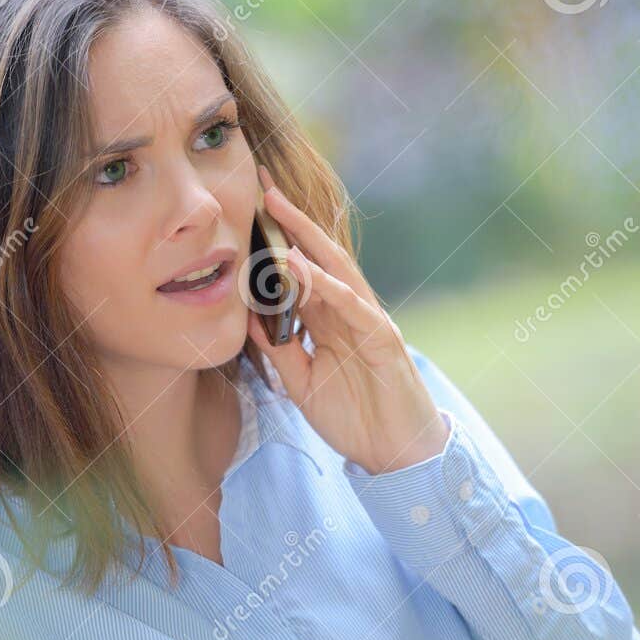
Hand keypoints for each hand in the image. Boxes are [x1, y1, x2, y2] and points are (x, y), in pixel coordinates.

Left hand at [246, 166, 448, 474]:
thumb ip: (278, 350)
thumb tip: (245, 318)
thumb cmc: (353, 418)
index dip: (275, 240)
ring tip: (277, 208)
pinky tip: (302, 266)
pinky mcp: (383, 339)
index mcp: (329, 321)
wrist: (394, 455)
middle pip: (318, 256)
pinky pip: (352, 305)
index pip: (301, 270)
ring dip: (306, 237)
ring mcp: (368, 321)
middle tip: (263, 183)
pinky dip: (327, 284)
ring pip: (336, 270)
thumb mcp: (301, 383)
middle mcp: (348, 312)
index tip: (249, 210)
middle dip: (291, 220)